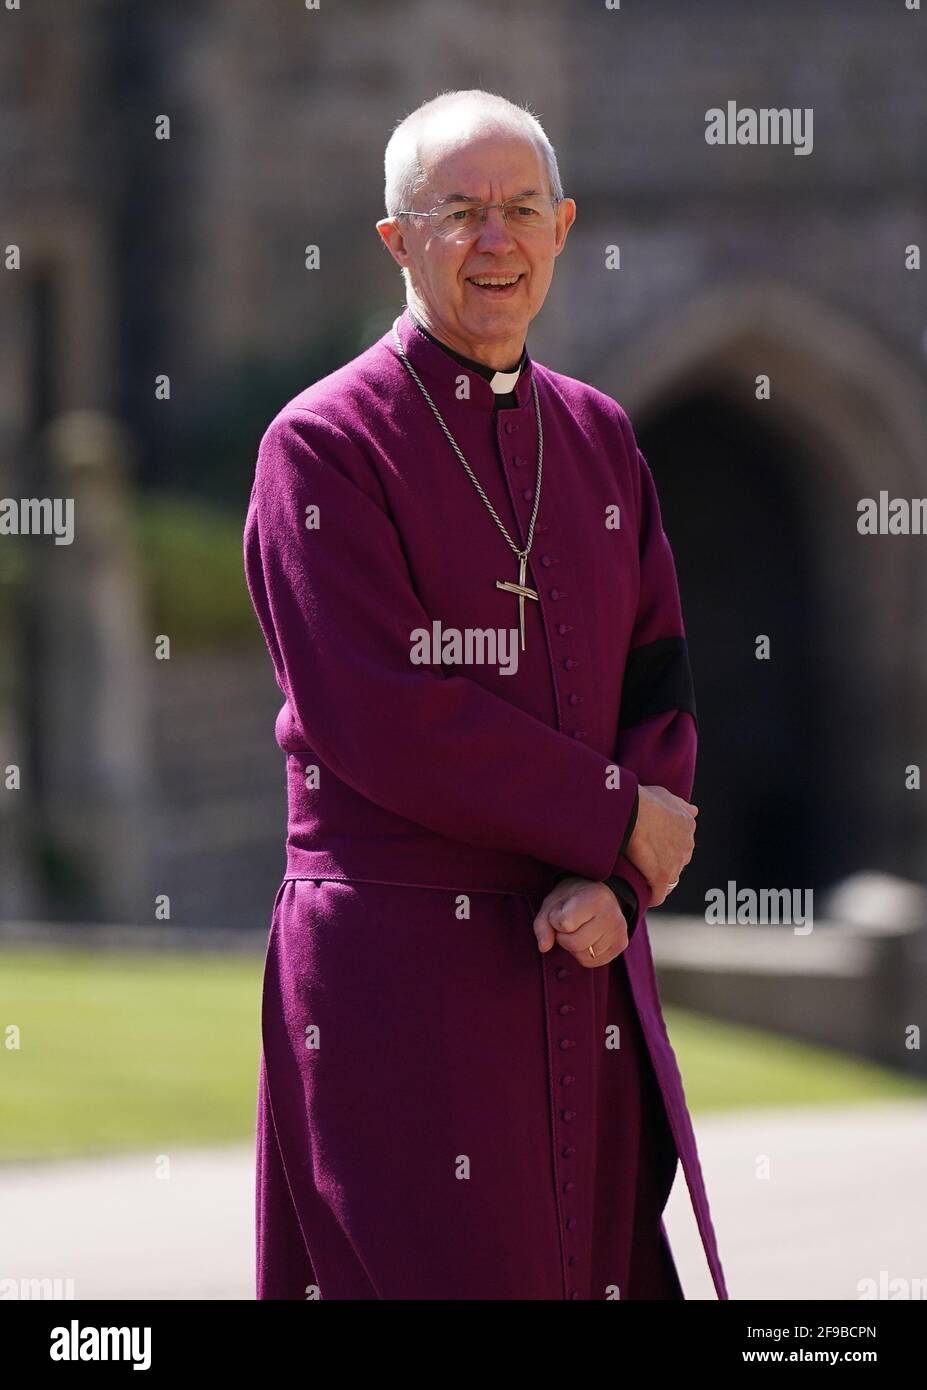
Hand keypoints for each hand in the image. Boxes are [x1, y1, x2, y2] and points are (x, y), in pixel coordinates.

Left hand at [532, 877, 628, 966]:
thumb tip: (544, 947)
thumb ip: (543, 924)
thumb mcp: (552, 903)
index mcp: (594, 897)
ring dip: (574, 947)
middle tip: (568, 925)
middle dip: (564, 937)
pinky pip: (593, 962)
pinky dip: (584, 954)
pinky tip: (588, 938)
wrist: (598, 892)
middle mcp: (611, 914)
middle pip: (575, 944)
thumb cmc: (571, 898)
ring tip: (579, 929)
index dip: (555, 921)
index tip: (561, 911)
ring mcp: (619, 930)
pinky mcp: (622, 944)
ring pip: (584, 956)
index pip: (564, 924)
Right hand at [627, 784, 697, 906]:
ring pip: (668, 881)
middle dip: (663, 865)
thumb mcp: (666, 795)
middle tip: (643, 862)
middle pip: (677, 863)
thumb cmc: (643, 800)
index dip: (666, 848)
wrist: (631, 810)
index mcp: (688, 825)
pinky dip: (650, 897)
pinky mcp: (661, 877)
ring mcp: (675, 863)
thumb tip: (694, 810)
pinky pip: (658, 896)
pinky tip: (639, 896)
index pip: (681, 844)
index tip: (651, 848)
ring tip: (638, 880)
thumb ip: (680, 805)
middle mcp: (686, 845)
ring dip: (655, 882)